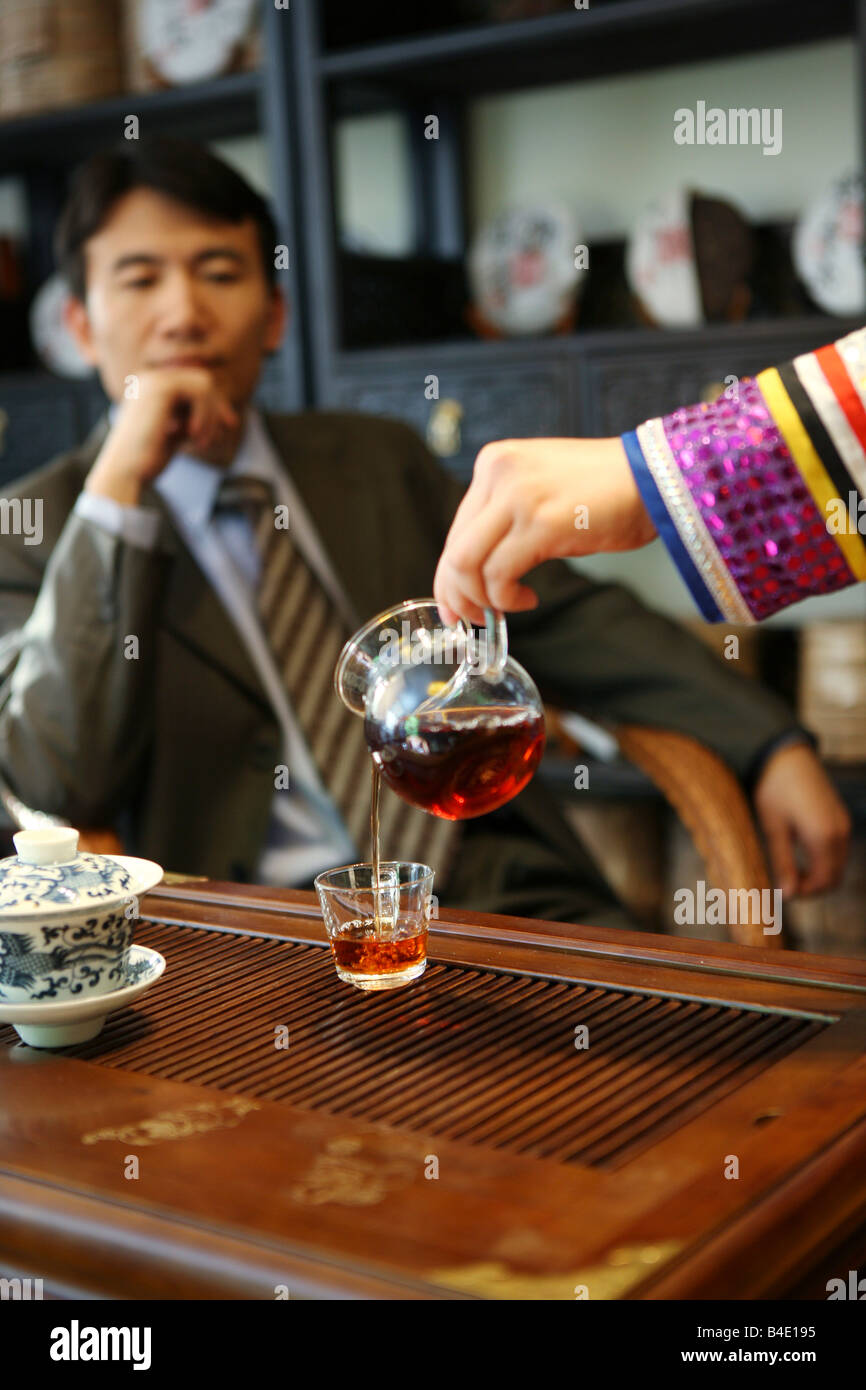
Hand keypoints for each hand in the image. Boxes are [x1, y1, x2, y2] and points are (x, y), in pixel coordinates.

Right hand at [84, 367, 240, 505]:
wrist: (126, 471)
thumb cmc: (148, 459)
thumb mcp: (178, 434)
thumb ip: (196, 420)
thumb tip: (230, 420)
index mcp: (152, 387)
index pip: (195, 384)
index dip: (216, 404)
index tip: (229, 426)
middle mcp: (151, 378)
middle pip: (203, 380)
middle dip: (219, 406)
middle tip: (226, 431)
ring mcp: (154, 380)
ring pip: (204, 384)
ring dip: (211, 415)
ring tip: (203, 442)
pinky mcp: (160, 388)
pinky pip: (200, 392)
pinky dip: (205, 414)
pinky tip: (193, 435)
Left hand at [433, 436, 655, 625]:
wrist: (655, 475)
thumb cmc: (606, 491)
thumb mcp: (541, 493)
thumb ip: (507, 518)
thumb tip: (479, 569)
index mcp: (494, 463)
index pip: (456, 530)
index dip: (449, 576)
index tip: (456, 605)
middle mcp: (498, 473)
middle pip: (455, 549)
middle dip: (457, 595)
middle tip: (472, 620)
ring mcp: (518, 496)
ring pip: (467, 565)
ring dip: (481, 600)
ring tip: (505, 609)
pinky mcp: (540, 522)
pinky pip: (499, 575)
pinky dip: (506, 598)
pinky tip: (527, 599)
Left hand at [753, 742, 850, 897]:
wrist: (783, 755)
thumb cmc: (772, 790)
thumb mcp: (774, 828)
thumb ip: (783, 863)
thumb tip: (788, 895)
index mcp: (823, 836)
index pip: (823, 881)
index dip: (805, 893)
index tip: (783, 894)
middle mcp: (840, 830)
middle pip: (834, 876)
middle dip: (813, 886)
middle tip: (786, 885)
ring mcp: (843, 822)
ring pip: (837, 863)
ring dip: (818, 873)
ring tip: (790, 869)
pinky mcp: (840, 816)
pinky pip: (837, 848)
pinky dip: (823, 859)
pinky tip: (800, 852)